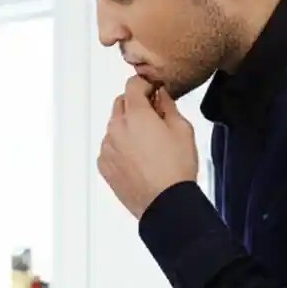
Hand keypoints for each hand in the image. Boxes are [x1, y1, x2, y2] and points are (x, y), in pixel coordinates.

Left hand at [98, 75, 197, 218]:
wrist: (165, 203)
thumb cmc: (176, 170)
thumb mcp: (182, 130)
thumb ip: (168, 106)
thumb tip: (161, 96)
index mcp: (136, 115)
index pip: (133, 85)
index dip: (145, 84)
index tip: (153, 89)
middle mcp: (116, 128)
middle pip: (121, 103)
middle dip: (136, 104)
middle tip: (154, 115)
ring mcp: (108, 147)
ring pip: (114, 126)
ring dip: (127, 126)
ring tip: (148, 143)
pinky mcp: (104, 165)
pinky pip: (110, 147)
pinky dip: (120, 146)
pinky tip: (138, 157)